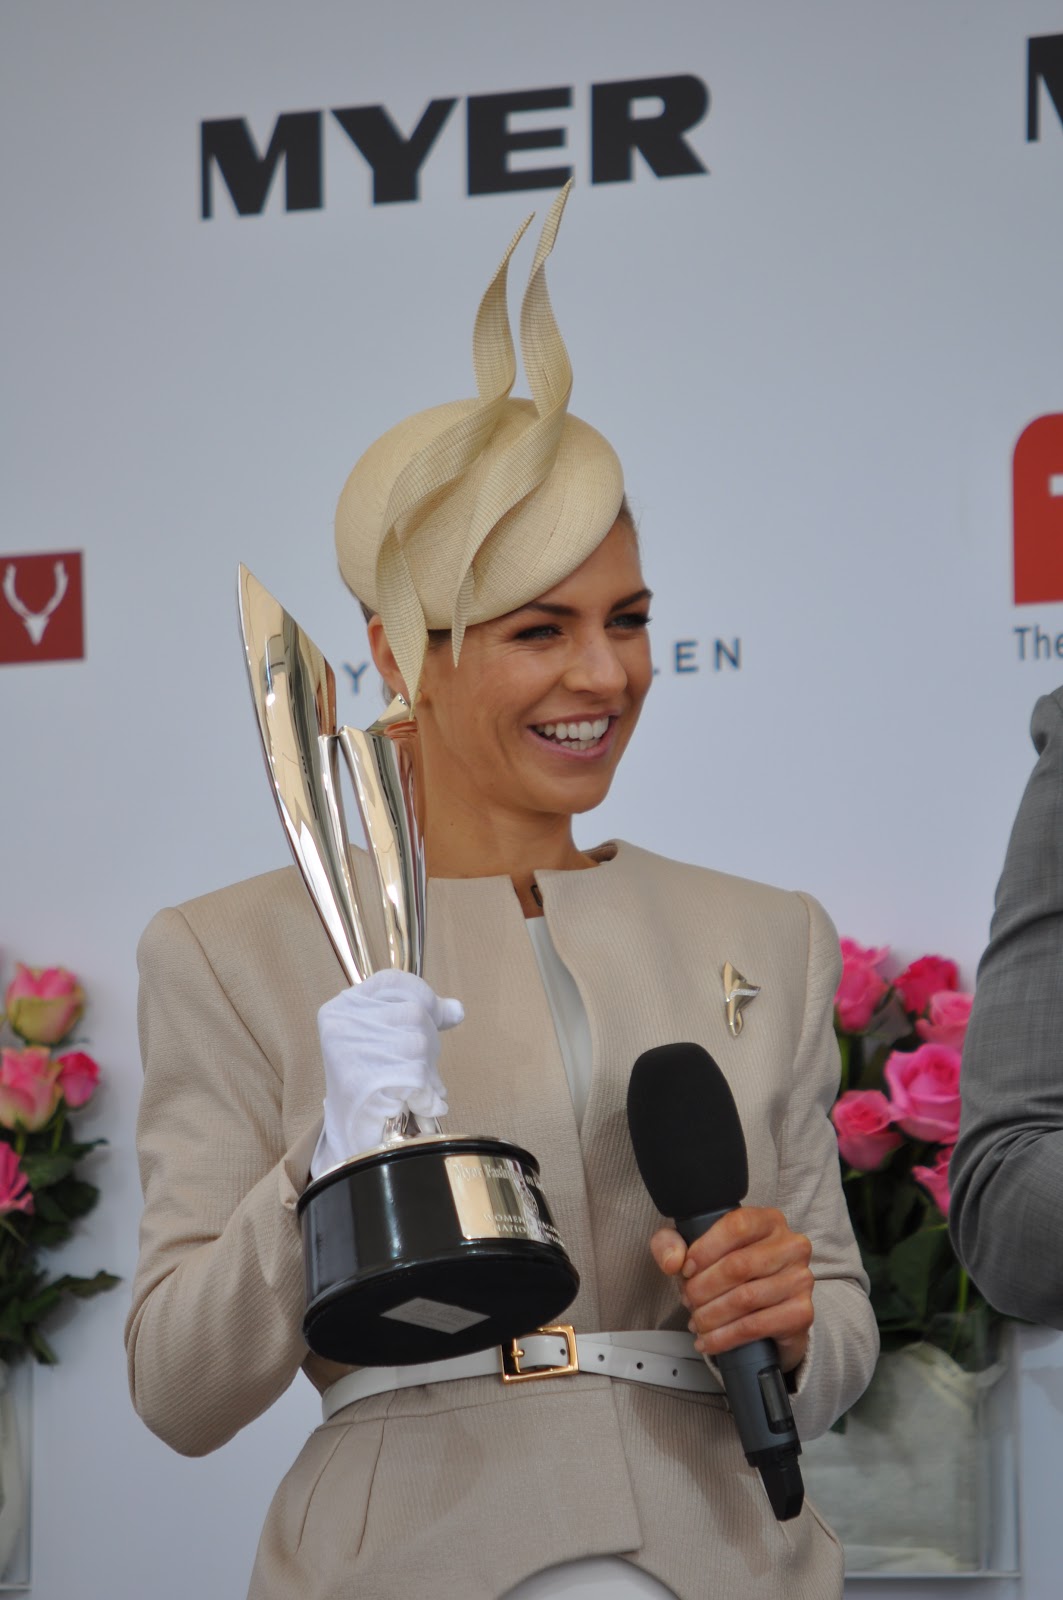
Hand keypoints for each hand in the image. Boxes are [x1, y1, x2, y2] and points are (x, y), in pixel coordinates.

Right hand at [311, 970, 463, 1177]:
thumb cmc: (372, 1089)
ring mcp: (349, 1053)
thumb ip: (418, 1020)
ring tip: (415, 1090)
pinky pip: (416, 1077)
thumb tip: (456, 1009)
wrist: (352, 1140)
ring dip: (427, 1074)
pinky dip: (425, 1095)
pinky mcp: (363, 1083)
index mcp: (342, 1009)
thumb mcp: (390, 1042)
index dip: (423, 995)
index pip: (393, 981)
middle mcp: (340, 1025)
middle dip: (429, 1045)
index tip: (437, 1015)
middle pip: (413, 1013)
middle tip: (421, 1072)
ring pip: (419, 1045)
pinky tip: (416, 1105)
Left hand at [650, 1207, 813, 1373]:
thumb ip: (672, 1243)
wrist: (768, 1311)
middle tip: (688, 1300)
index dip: (705, 1249)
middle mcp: (791, 1246)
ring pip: (745, 1298)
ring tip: (697, 1321)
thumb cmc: (733, 1272)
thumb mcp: (695, 1249)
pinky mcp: (801, 1313)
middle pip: (738, 1266)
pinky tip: (710, 1339)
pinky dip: (726, 1337)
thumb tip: (672, 1261)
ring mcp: (800, 1279)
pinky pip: (756, 1326)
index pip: (736, 1226)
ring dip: (711, 1315)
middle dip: (703, 1288)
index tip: (686, 1269)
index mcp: (768, 1220)